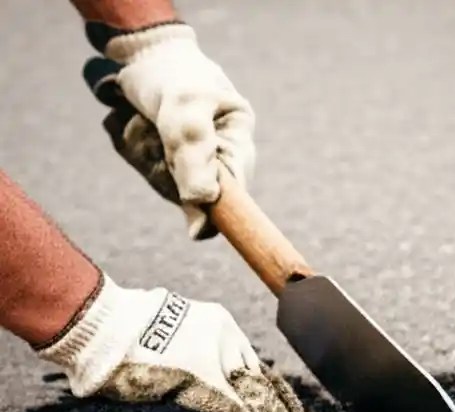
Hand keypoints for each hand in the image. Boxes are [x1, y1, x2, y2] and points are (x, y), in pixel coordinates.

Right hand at [37, 274, 333, 411]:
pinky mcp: (194, 375)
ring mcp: (212, 357)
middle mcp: (227, 340)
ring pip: (260, 404)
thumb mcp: (175, 349)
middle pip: (271, 392)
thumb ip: (203, 371)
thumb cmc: (121, 338)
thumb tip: (218, 402)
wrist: (92, 320)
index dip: (289, 408)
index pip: (265, 377)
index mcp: (224, 332)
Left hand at [82, 23, 253, 239]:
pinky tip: (135, 124)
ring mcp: (188, 160)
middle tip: (154, 131)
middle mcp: (218, 157)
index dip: (216, 213)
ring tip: (143, 120)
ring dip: (143, 151)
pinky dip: (132, 146)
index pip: (235, 195)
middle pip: (191, 194)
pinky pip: (144, 168)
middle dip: (164, 167)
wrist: (144, 53)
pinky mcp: (162, 157)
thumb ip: (193, 156)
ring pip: (162, 181)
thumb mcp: (184, 109)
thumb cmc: (173, 75)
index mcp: (238, 144)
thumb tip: (203, 208)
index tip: (198, 232)